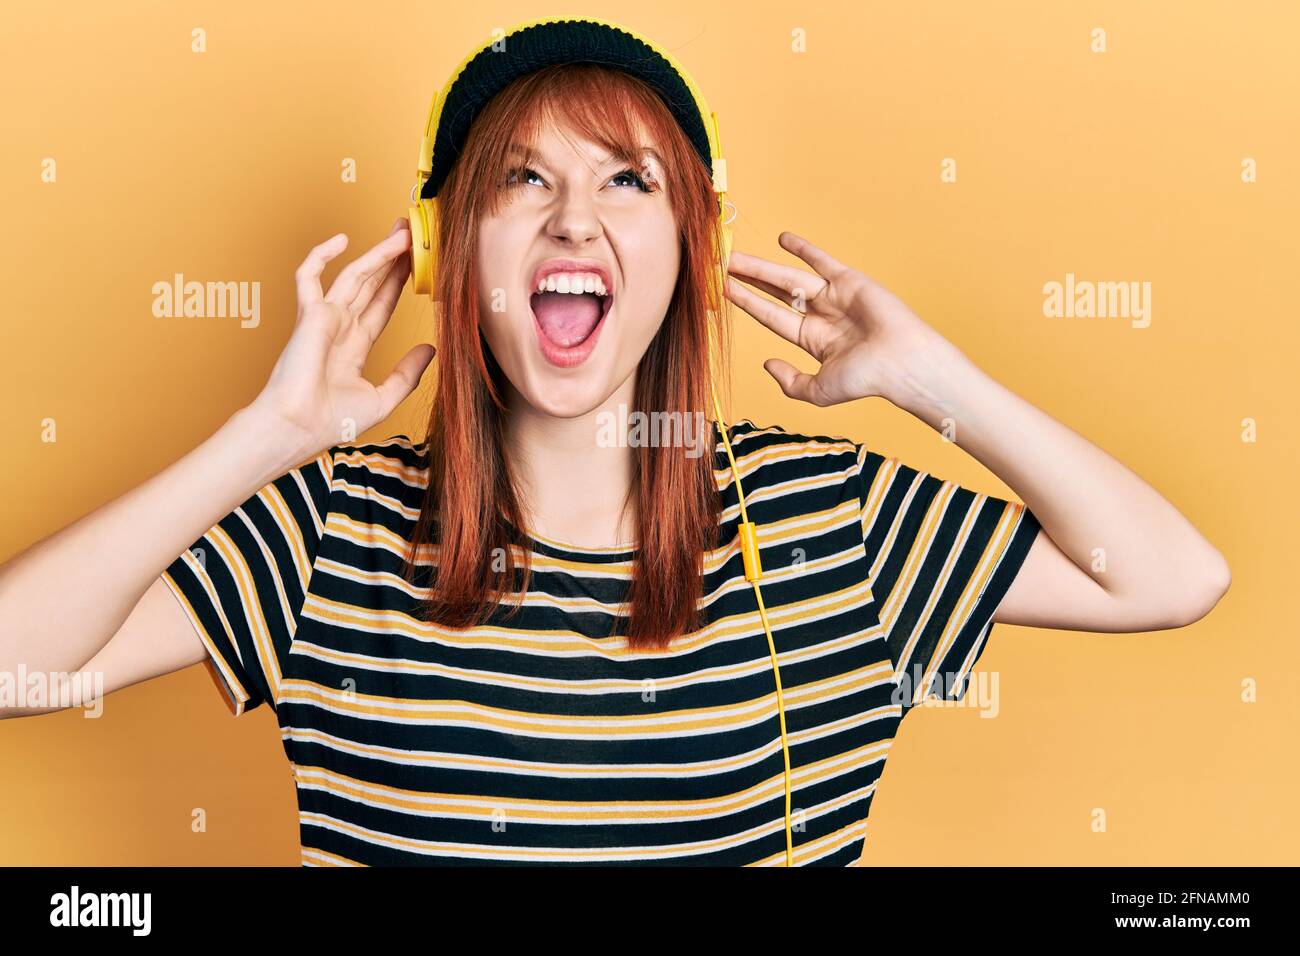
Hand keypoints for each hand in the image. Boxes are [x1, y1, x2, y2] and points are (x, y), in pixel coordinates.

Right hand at [249, 217, 435, 457]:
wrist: (299, 428)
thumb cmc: (332, 421)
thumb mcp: (383, 398)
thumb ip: (407, 374)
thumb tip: (431, 350)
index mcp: (355, 346)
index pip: (383, 305)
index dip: (400, 284)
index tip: (419, 265)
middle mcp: (340, 327)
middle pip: (372, 283)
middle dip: (393, 259)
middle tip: (413, 233)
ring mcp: (324, 318)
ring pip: (355, 275)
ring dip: (378, 252)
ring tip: (402, 232)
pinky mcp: (309, 315)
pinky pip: (308, 277)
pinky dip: (320, 256)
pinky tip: (342, 240)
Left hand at [724, 231, 955, 407]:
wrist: (900, 362)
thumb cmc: (864, 379)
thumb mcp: (817, 390)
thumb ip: (790, 381)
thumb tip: (767, 364)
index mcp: (812, 340)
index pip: (771, 317)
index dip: (747, 303)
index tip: (724, 290)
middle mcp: (820, 316)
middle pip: (776, 293)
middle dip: (750, 281)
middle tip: (722, 266)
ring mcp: (834, 297)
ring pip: (790, 277)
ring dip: (763, 267)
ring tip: (736, 256)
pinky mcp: (849, 281)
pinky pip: (821, 261)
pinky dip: (803, 249)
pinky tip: (781, 238)